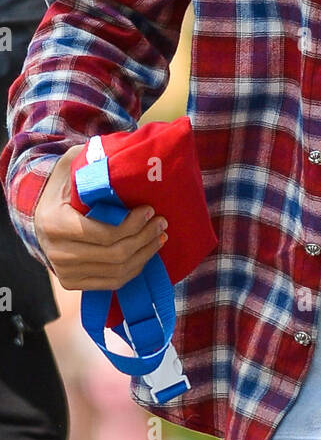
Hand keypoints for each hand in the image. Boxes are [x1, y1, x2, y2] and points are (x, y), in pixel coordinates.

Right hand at [34, 144, 167, 290]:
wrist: (41, 215)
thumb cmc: (64, 186)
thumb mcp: (72, 165)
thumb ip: (92, 161)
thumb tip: (120, 156)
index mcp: (54, 223)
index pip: (102, 233)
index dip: (132, 224)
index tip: (149, 210)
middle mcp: (56, 252)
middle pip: (114, 254)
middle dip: (144, 238)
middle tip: (162, 222)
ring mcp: (64, 272)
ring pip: (117, 271)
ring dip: (145, 254)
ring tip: (160, 236)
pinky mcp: (73, 282)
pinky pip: (112, 282)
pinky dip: (135, 268)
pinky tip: (147, 252)